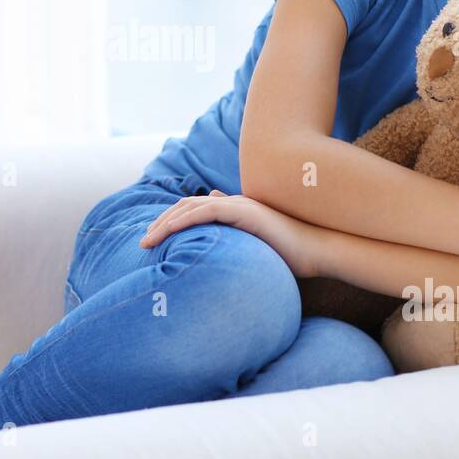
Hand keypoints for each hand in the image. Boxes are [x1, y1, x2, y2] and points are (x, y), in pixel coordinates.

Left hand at [138, 190, 321, 278]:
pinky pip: (205, 211)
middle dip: (160, 223)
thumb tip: (221, 243)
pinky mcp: (244, 211)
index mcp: (235, 211)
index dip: (171, 223)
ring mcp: (239, 205)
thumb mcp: (255, 248)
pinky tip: (167, 233)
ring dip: (165, 223)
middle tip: (143, 243)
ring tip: (147, 241)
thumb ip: (237, 242)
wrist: (316, 251)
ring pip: (190, 207)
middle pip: (186, 206)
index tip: (153, 241)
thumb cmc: (290, 255)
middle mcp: (234, 203)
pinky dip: (183, 220)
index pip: (194, 210)